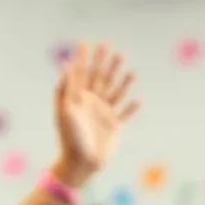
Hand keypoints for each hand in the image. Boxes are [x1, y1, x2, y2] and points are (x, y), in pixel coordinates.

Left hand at [53, 41, 139, 188]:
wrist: (80, 164)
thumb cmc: (70, 139)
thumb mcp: (65, 112)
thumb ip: (66, 89)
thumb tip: (65, 65)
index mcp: (78, 99)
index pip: (81, 73)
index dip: (83, 57)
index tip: (85, 40)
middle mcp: (92, 104)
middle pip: (100, 77)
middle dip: (104, 61)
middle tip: (108, 43)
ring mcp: (104, 114)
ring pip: (115, 90)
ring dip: (122, 77)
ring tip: (129, 65)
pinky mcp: (114, 127)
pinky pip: (125, 113)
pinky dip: (132, 108)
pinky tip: (138, 99)